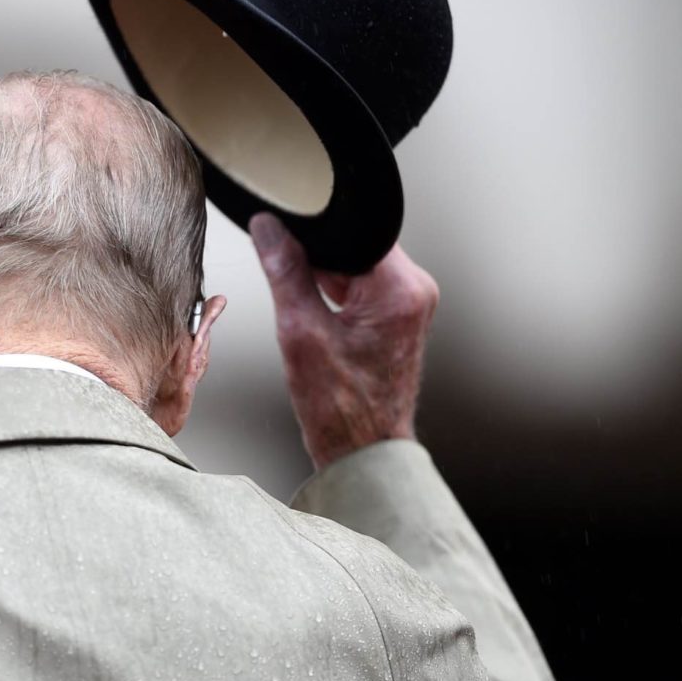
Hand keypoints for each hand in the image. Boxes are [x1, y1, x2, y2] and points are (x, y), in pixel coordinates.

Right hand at [250, 213, 439, 471]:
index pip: (353, 228)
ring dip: (325, 281)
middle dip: (318, 259)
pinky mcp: (397, 315)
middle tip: (301, 299)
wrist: (364, 453)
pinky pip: (360, 285)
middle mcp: (414, 291)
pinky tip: (322, 326)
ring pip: (354, 264)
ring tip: (315, 323)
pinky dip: (334, 295)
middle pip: (354, 243)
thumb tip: (268, 228)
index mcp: (400, 289)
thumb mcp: (299, 333)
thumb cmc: (342, 410)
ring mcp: (408, 303)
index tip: (286, 238)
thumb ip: (284, 271)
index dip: (315, 227)